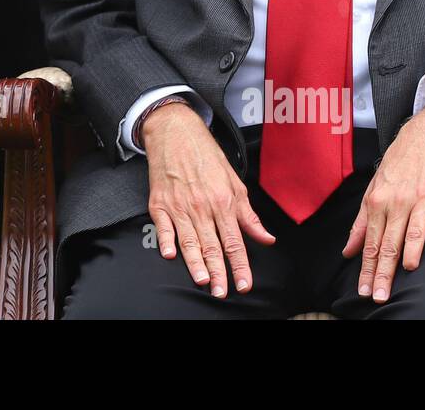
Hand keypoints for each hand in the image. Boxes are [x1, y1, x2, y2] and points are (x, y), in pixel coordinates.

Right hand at [143, 102, 275, 296]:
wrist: (175, 132)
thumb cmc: (206, 156)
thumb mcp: (235, 183)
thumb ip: (248, 215)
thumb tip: (266, 238)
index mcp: (223, 202)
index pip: (235, 241)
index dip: (240, 266)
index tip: (244, 284)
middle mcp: (202, 206)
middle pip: (212, 245)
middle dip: (219, 272)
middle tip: (222, 292)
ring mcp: (179, 205)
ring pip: (189, 240)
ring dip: (195, 262)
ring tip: (203, 280)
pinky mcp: (159, 202)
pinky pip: (163, 226)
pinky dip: (166, 240)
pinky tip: (169, 254)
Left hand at [342, 91, 424, 301]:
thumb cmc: (397, 166)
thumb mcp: (372, 189)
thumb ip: (361, 223)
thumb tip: (348, 251)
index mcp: (377, 202)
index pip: (371, 243)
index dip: (366, 268)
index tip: (364, 290)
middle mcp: (398, 202)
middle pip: (389, 242)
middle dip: (383, 271)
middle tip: (379, 294)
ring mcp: (422, 199)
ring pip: (415, 230)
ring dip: (410, 253)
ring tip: (406, 272)